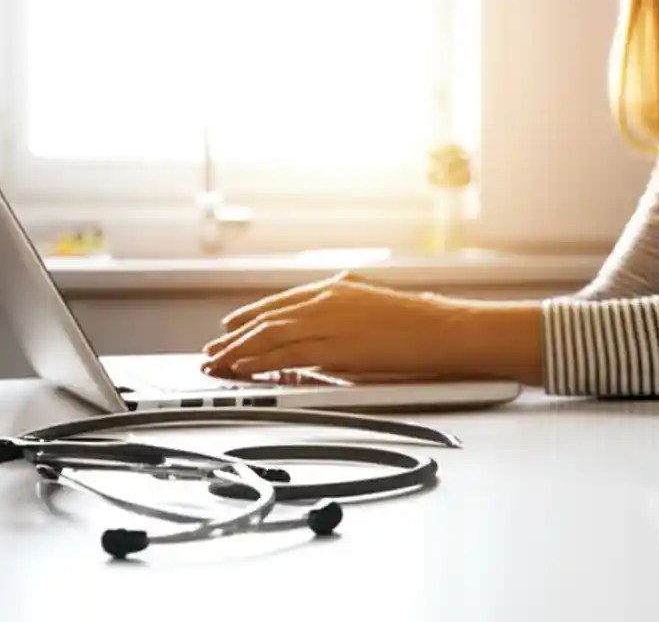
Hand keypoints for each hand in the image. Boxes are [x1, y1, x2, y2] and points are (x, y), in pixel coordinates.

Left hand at [201, 272, 543, 381]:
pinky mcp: (334, 345)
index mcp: (339, 288)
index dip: (253, 316)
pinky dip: (258, 361)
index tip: (232, 326)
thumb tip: (330, 343)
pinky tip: (241, 369)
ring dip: (238, 350)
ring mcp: (329, 320)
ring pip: (269, 335)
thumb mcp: (379, 313)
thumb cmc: (425, 326)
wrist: (446, 330)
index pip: (284, 303)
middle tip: (213, 350)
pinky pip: (285, 354)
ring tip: (216, 363)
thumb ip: (349, 322)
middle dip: (236, 336)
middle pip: (269, 318)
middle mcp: (328, 299)